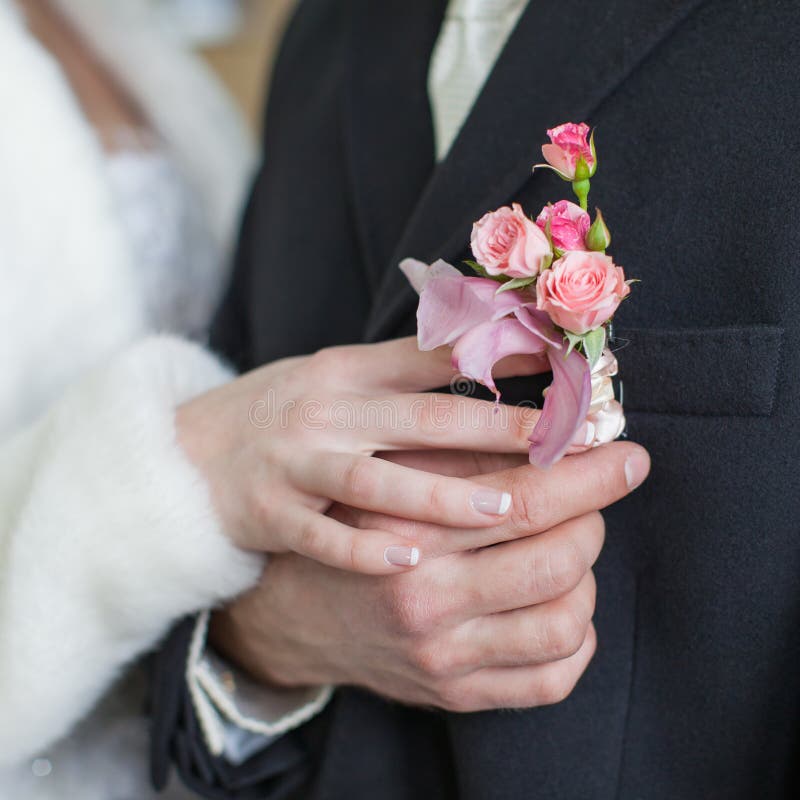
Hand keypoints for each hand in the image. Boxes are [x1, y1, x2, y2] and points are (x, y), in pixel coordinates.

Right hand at [177, 338, 564, 573]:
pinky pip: (320, 537)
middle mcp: (325, 413)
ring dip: (440, 496)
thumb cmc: (284, 410)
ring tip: (504, 510)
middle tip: (560, 443)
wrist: (187, 453)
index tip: (564, 372)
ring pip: (375, 483)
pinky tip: (410, 563)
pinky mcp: (269, 515)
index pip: (435, 360)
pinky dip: (363, 551)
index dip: (502, 362)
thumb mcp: (338, 373)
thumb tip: (490, 342)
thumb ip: (408, 365)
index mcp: (347, 371)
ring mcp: (294, 465)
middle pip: (420, 421)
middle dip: (495, 431)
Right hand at [209, 441, 648, 711]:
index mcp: (407, 531)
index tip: (626, 453)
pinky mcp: (454, 693)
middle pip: (558, 557)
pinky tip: (559, 603)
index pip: (524, 495)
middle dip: (594, 516)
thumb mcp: (386, 473)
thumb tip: (545, 426)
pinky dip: (578, 639)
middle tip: (589, 496)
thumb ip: (461, 450)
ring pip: (567, 621)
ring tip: (566, 547)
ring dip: (587, 576)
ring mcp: (441, 656)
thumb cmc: (346, 525)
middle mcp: (424, 600)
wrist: (288, 612)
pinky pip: (551, 680)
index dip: (589, 471)